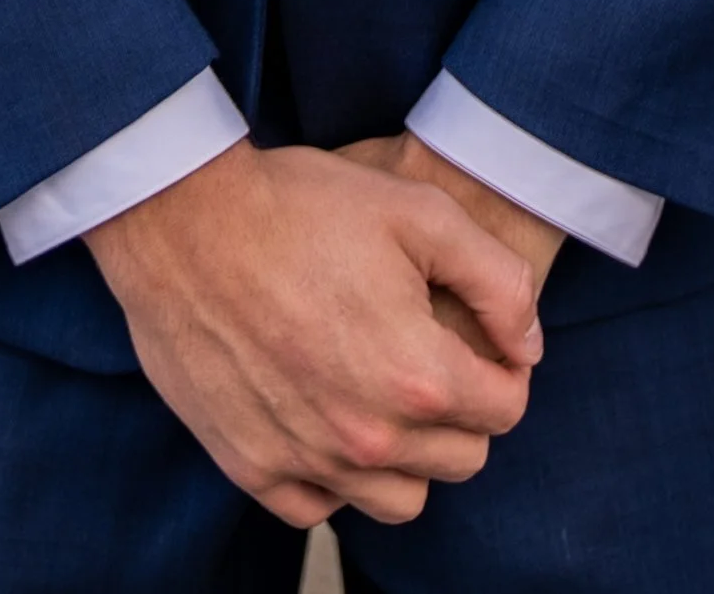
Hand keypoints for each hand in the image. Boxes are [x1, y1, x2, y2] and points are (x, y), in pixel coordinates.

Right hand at [85, 138, 540, 528]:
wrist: (186, 218)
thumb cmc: (303, 206)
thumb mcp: (421, 211)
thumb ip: (499, 283)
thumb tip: (528, 347)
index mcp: (418, 377)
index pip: (506, 409)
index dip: (504, 367)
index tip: (477, 338)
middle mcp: (367, 438)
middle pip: (461, 460)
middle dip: (462, 412)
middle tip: (429, 355)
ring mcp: (306, 459)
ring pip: (400, 500)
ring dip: (407, 456)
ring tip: (381, 391)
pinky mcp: (252, 467)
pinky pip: (320, 507)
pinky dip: (334, 477)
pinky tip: (326, 415)